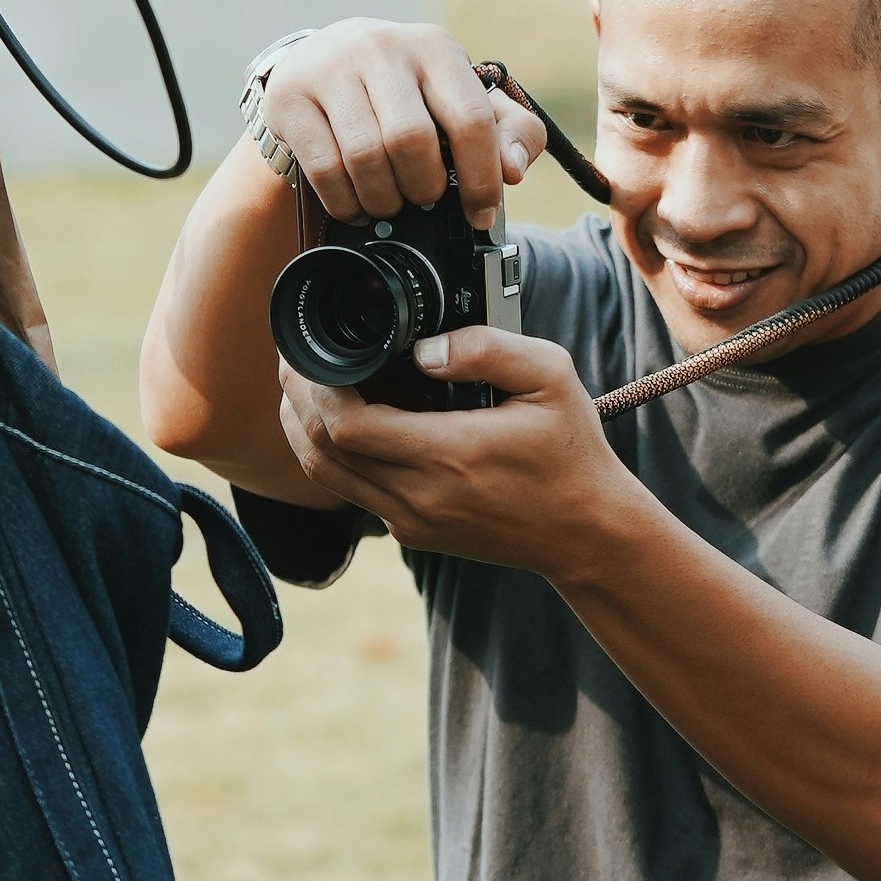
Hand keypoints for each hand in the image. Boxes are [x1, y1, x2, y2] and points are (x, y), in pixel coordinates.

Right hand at [263, 20, 542, 229]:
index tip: (479, 213)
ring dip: (383, 200)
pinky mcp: (290, 97)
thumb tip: (513, 170)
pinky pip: (325, 169)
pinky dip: (346, 202)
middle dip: (423, 188)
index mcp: (433, 47)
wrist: (321, 63)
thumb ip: (505, 132)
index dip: (481, 178)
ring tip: (389, 203)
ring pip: (365, 158)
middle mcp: (381, 47)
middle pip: (411, 141)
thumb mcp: (458, 98)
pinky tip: (355, 204)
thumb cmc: (405, 92)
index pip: (470, 118)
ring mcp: (330, 69)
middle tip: (423, 201)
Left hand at [278, 326, 633, 573]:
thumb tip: (423, 347)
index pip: (348, 426)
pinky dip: (331, 454)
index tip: (315, 351)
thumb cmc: (571, 452)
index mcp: (448, 455)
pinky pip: (351, 492)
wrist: (586, 532)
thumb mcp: (550, 377)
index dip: (317, 387)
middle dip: (298, 399)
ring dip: (302, 430)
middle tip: (294, 358)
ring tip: (300, 387)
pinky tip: (338, 422)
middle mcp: (420, 496)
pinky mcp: (413, 532)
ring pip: (325, 476)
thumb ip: (486, 349)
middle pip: (320, 450)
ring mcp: (412, 521)